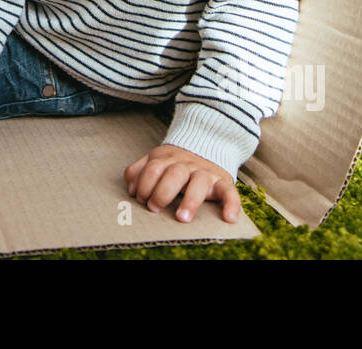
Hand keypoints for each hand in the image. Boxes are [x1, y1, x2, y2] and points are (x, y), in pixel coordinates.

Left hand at [124, 143, 240, 223]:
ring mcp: (205, 173)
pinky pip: (230, 191)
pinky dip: (232, 204)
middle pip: (174, 174)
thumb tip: (130, 188)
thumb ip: (139, 169)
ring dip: (190, 200)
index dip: (144, 184)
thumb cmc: (175, 161)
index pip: (153, 168)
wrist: (207, 143)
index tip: (141, 199)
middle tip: (154, 208)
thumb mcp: (156, 159)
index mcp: (168, 159)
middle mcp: (187, 165)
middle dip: (161, 192)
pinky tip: (229, 217)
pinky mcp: (222, 181)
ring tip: (182, 217)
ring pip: (199, 182)